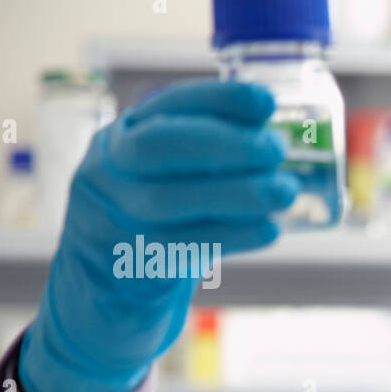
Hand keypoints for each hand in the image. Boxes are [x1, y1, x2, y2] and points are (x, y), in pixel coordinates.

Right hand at [18, 78, 299, 391]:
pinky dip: (232, 235)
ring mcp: (111, 219)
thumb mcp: (164, 178)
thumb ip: (206, 158)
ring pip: (172, 199)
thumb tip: (279, 139)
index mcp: (121, 137)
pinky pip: (184, 246)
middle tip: (278, 148)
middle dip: (225, 143)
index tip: (267, 102)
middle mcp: (106, 171)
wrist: (104, 292)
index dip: (218, 99)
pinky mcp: (128, 263)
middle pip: (160, 146)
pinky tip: (269, 230)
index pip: (167, 105)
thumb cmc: (155, 223)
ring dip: (238, 192)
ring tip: (286, 190)